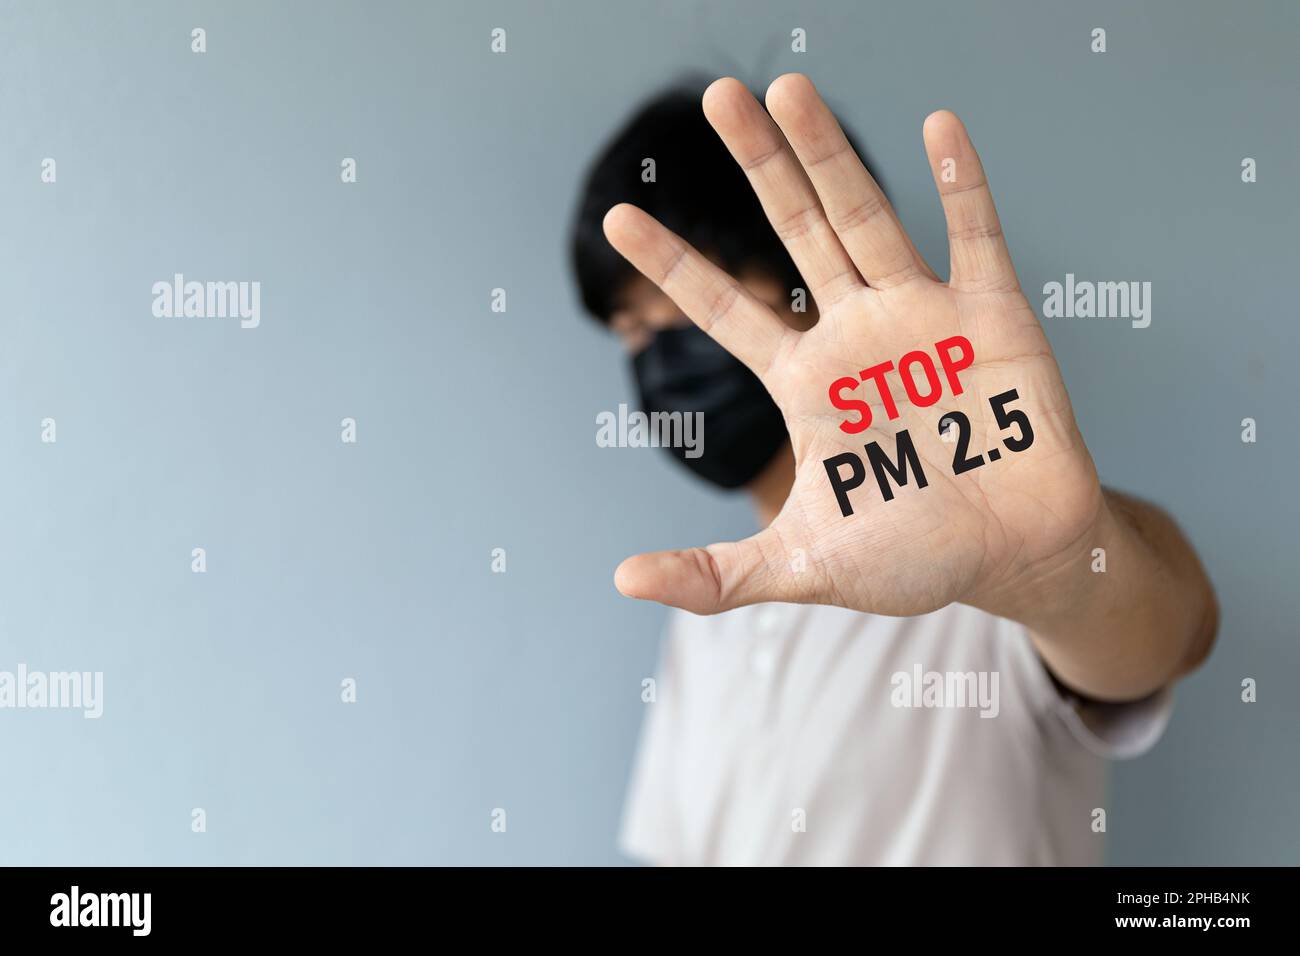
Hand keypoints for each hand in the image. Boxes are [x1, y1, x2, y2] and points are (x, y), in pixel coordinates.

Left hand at [603, 74, 1104, 617]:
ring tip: (790, 89)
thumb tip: (621, 583)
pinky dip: (961, 183)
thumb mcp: (803, 565)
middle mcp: (856, 334)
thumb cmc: (913, 559)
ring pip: (866, 218)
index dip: (676, 268)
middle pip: (795, 234)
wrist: (1018, 558)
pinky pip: (975, 237)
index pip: (727, 311)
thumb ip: (716, 575)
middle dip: (759, 167)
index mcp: (806, 382)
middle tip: (718, 96)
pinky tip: (937, 125)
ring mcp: (922, 317)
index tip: (619, 219)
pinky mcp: (993, 316)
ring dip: (830, 155)